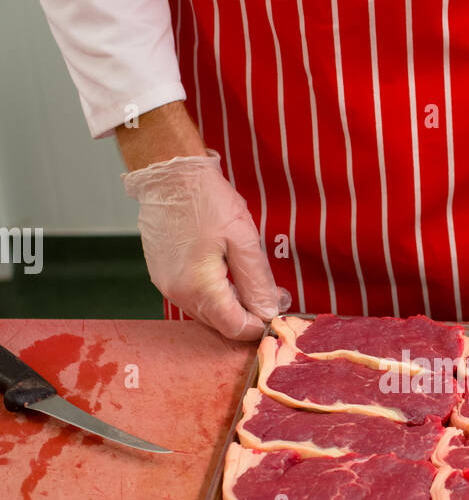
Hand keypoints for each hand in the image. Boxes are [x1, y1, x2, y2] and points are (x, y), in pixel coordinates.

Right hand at [123, 150, 290, 339]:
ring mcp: (165, 285)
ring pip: (206, 311)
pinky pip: (192, 296)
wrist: (168, 172)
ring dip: (231, 303)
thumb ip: (256, 282)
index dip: (259, 324)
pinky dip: (213, 292)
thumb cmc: (205, 198)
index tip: (276, 310)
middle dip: (248, 313)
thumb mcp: (242, 239)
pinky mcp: (161, 274)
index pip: (234, 327)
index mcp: (199, 287)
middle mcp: (177, 293)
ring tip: (250, 278)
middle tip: (273, 292)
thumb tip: (268, 311)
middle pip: (220, 322)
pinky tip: (226, 271)